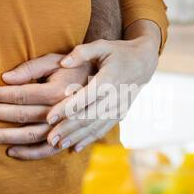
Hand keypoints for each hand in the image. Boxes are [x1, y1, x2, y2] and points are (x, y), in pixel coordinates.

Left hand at [0, 54, 94, 159]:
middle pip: (22, 116)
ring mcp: (66, 128)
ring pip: (32, 136)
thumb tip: (5, 78)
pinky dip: (29, 154)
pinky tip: (11, 151)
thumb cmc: (76, 68)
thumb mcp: (55, 60)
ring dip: (6, 137)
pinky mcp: (71, 138)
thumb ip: (30, 68)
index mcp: (58, 91)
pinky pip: (48, 152)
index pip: (21, 94)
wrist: (109, 83)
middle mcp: (62, 112)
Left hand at [44, 23, 161, 152]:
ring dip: (76, 137)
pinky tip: (75, 148)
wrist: (144, 63)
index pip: (85, 97)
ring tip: (57, 146)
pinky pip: (103, 129)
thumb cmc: (118, 52)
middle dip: (68, 129)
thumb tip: (63, 62)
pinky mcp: (120, 114)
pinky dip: (89, 139)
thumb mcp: (102, 45)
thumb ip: (82, 52)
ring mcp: (119, 108)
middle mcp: (115, 97)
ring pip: (96, 126)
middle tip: (49, 138)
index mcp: (109, 79)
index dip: (67, 108)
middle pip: (89, 116)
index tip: (49, 117)